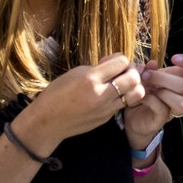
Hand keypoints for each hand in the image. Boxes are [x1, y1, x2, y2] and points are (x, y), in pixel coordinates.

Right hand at [17, 53, 145, 152]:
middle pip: (134, 78)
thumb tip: (114, 64)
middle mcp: (101, 95)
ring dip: (132, 86)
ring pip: (136, 94)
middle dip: (131, 71)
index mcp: (91, 79)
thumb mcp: (75, 73)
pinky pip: (123, 104)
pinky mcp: (106, 118)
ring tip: (122, 84)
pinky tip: (111, 95)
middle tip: (122, 72)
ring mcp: (105, 109)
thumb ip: (97, 68)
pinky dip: (122, 97)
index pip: (122, 62)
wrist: (47, 122)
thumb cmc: (56, 93)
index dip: (119, 59)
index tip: (111, 62)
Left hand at [122, 53, 182, 144]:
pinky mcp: (162, 119)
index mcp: (180, 79)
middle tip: (146, 75)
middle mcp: (181, 94)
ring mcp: (173, 109)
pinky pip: (162, 109)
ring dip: (162, 92)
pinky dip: (151, 100)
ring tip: (147, 89)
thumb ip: (149, 69)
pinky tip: (142, 97)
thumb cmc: (142, 90)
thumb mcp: (143, 76)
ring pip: (181, 102)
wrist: (130, 114)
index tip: (174, 58)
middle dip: (163, 78)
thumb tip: (152, 64)